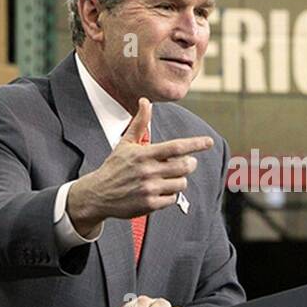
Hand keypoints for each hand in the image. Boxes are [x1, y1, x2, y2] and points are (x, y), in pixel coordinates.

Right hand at [67, 97, 212, 237]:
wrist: (98, 194)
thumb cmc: (114, 167)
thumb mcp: (125, 143)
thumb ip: (139, 123)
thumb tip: (145, 101)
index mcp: (144, 154)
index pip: (176, 147)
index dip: (195, 144)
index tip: (208, 142)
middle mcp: (147, 171)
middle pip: (184, 166)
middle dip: (190, 164)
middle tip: (188, 162)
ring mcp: (149, 189)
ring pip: (181, 183)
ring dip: (180, 180)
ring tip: (170, 178)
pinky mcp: (149, 204)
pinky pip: (172, 199)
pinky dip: (170, 194)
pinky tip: (161, 191)